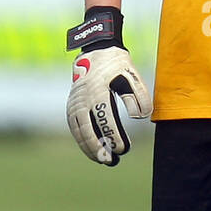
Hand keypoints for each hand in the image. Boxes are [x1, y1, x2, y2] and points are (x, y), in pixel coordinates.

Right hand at [66, 7, 151, 164]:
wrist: (96, 50)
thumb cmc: (117, 64)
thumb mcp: (132, 74)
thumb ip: (139, 95)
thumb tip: (140, 116)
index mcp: (98, 91)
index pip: (106, 120)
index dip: (114, 137)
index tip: (123, 149)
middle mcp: (83, 99)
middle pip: (88, 129)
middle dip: (100, 148)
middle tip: (111, 161)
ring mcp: (74, 102)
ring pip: (79, 131)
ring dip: (89, 148)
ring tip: (102, 160)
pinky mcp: (71, 105)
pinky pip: (74, 127)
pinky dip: (81, 140)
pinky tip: (91, 150)